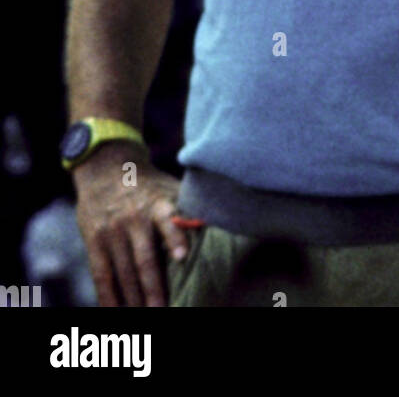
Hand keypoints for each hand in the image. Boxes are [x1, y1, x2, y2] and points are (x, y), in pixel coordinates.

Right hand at [73, 142, 188, 306]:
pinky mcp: (94, 241)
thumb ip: (187, 210)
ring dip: (134, 299)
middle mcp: (133, 218)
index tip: (182, 257)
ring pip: (123, 273)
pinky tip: (116, 313)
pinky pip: (101, 275)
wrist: (105, 167)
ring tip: (144, 318)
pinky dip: (108, 298)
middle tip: (164, 311)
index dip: (175, 237)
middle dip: (154, 290)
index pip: (167, 219)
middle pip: (144, 259)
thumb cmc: (148, 185)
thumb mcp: (168, 188)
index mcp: (157, 204)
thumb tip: (216, 228)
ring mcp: (111, 231)